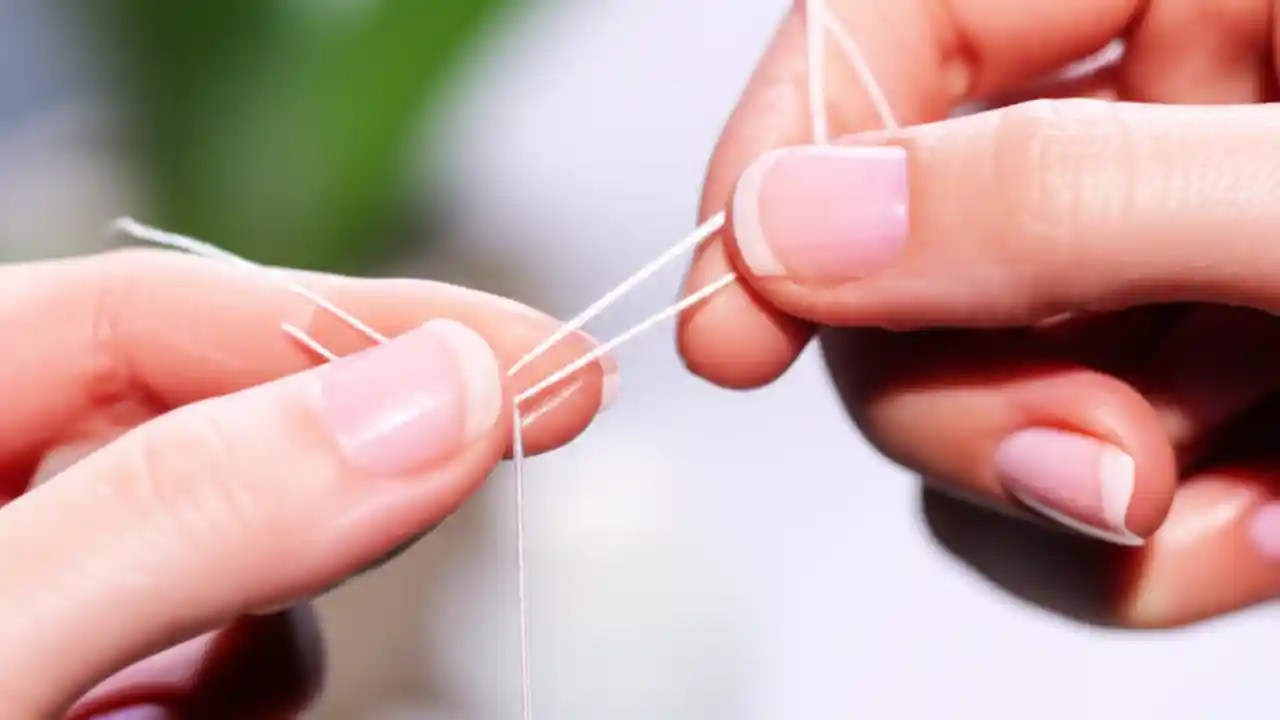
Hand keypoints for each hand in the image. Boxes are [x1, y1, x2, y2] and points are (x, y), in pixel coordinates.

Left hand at [0, 250, 606, 717]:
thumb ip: (193, 512)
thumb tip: (430, 398)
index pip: (147, 311)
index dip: (353, 318)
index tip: (538, 360)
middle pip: (207, 420)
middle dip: (348, 458)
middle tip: (518, 436)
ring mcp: (32, 597)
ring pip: (226, 553)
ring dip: (275, 623)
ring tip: (189, 711)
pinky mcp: (75, 684)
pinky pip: (206, 661)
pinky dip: (237, 691)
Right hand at [680, 0, 1279, 627]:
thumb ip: (1058, 196)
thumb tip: (790, 226)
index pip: (898, 24)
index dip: (784, 158)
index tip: (730, 330)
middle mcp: (1152, 123)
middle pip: (900, 246)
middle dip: (959, 392)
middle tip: (1087, 471)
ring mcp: (1160, 265)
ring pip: (960, 388)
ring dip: (1058, 494)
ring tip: (1242, 519)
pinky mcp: (1190, 389)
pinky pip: (1052, 486)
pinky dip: (1130, 553)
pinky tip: (1267, 533)